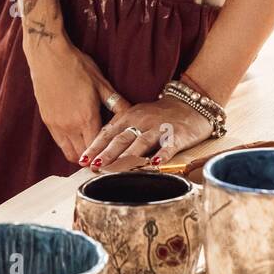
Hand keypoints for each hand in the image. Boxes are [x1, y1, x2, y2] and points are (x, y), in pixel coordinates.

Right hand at [27, 35, 122, 164]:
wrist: (49, 56)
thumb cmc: (77, 66)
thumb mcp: (101, 82)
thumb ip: (117, 102)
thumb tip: (131, 113)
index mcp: (87, 117)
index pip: (99, 148)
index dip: (107, 154)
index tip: (115, 157)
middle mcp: (71, 126)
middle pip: (84, 156)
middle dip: (95, 159)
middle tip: (105, 156)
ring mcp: (57, 125)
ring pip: (69, 153)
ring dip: (80, 155)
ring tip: (91, 151)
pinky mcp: (47, 122)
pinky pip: (59, 143)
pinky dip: (69, 146)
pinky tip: (77, 139)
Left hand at [78, 96, 211, 169]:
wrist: (190, 104)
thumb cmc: (159, 115)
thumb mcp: (136, 117)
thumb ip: (119, 132)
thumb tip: (97, 153)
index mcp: (128, 116)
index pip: (108, 133)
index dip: (95, 147)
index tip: (83, 161)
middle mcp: (142, 120)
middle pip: (121, 138)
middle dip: (106, 154)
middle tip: (94, 168)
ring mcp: (159, 127)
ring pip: (141, 142)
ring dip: (128, 157)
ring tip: (116, 169)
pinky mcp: (178, 134)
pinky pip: (168, 145)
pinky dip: (162, 155)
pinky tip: (155, 164)